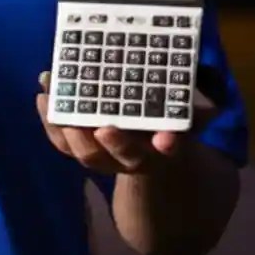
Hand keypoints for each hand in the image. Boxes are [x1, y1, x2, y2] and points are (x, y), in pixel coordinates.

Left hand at [35, 72, 214, 175]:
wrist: (146, 153)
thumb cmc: (167, 123)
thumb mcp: (188, 115)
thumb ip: (197, 108)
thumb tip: (211, 104)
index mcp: (164, 146)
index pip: (171, 147)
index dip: (168, 144)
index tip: (168, 139)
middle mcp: (133, 158)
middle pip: (121, 156)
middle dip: (112, 142)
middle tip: (103, 127)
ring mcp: (105, 157)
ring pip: (85, 152)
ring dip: (68, 128)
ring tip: (54, 98)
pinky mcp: (80, 150)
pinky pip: (62, 144)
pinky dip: (50, 122)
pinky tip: (42, 96)